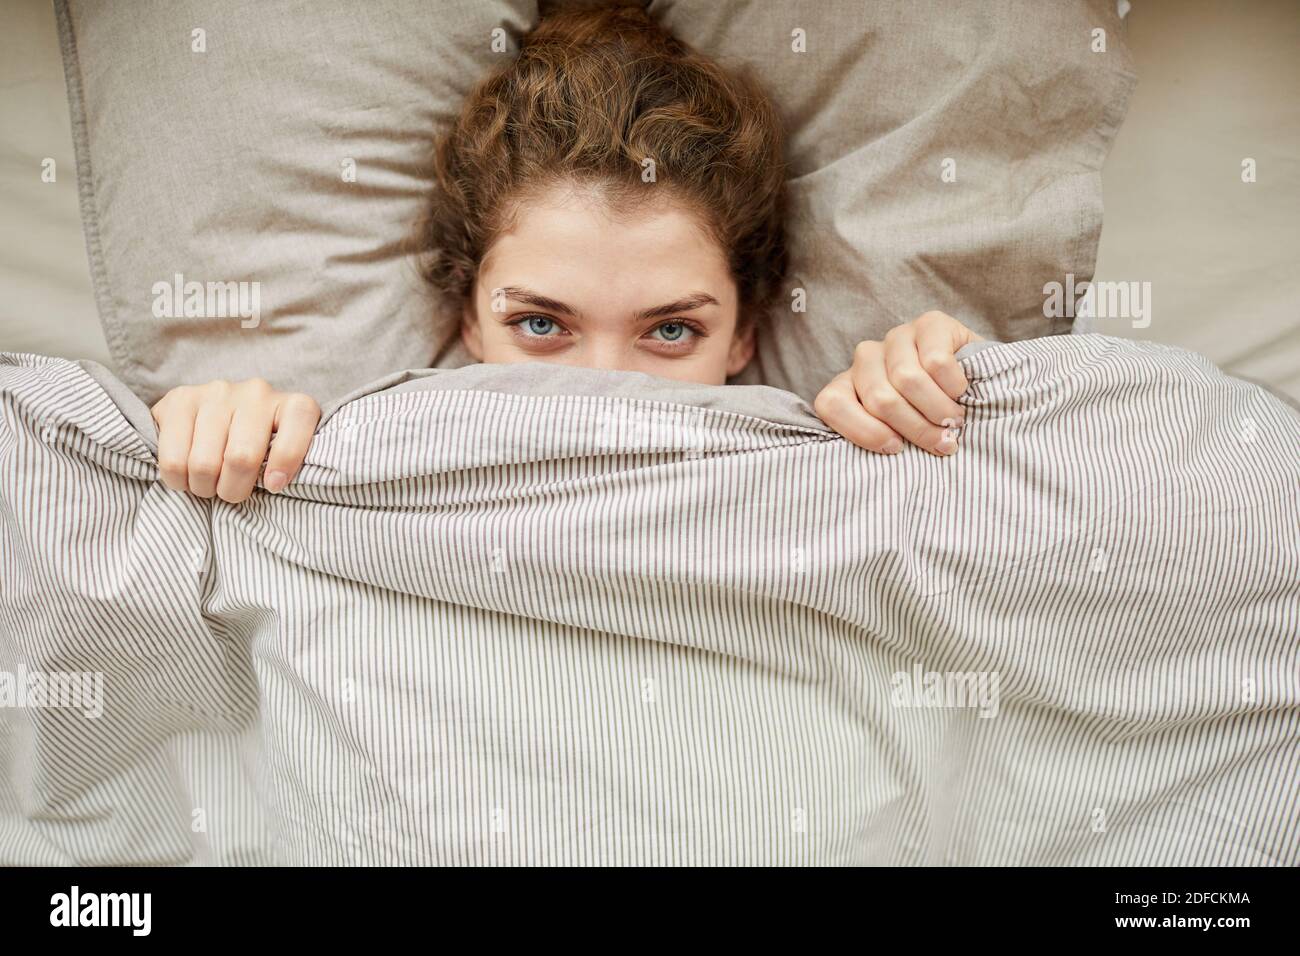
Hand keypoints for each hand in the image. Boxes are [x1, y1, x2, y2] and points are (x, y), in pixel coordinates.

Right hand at [150, 379, 320, 501]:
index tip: (273, 486)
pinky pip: (173, 459)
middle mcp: (256, 393)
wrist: (210, 420)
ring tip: (207, 483)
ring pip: (204, 464)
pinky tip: (186, 475)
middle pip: (241, 458)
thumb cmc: (257, 450)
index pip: (300, 422)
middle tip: (229, 491)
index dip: (286, 463)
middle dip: (233, 489)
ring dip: (203, 487)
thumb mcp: (283, 458)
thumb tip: (274, 484)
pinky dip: (178, 480)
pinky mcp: (180, 398)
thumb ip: (287, 466)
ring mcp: (217, 393)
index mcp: (292, 405)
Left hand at [814, 311, 981, 455]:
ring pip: (907, 379)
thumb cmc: (933, 423)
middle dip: (915, 428)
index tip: (897, 449)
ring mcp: (897, 337)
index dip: (863, 431)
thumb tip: (890, 455)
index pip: (831, 403)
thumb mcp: (903, 437)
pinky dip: (953, 386)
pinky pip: (936, 361)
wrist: (983, 389)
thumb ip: (885, 442)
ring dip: (937, 410)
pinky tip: (961, 392)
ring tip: (955, 422)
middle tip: (942, 442)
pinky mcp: (931, 324)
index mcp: (848, 386)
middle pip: (879, 398)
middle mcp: (867, 357)